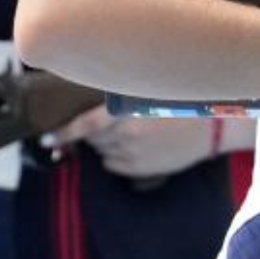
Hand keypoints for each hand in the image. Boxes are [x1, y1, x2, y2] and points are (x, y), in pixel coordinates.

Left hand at [47, 106, 218, 179]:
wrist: (213, 125)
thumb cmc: (181, 100)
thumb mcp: (150, 88)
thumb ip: (120, 95)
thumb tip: (90, 106)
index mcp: (130, 111)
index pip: (87, 125)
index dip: (64, 132)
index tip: (46, 136)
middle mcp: (130, 134)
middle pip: (92, 138)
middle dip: (91, 130)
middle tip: (104, 119)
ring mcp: (136, 154)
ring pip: (102, 152)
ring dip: (104, 142)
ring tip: (124, 130)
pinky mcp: (143, 170)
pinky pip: (114, 166)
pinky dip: (114, 156)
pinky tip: (131, 145)